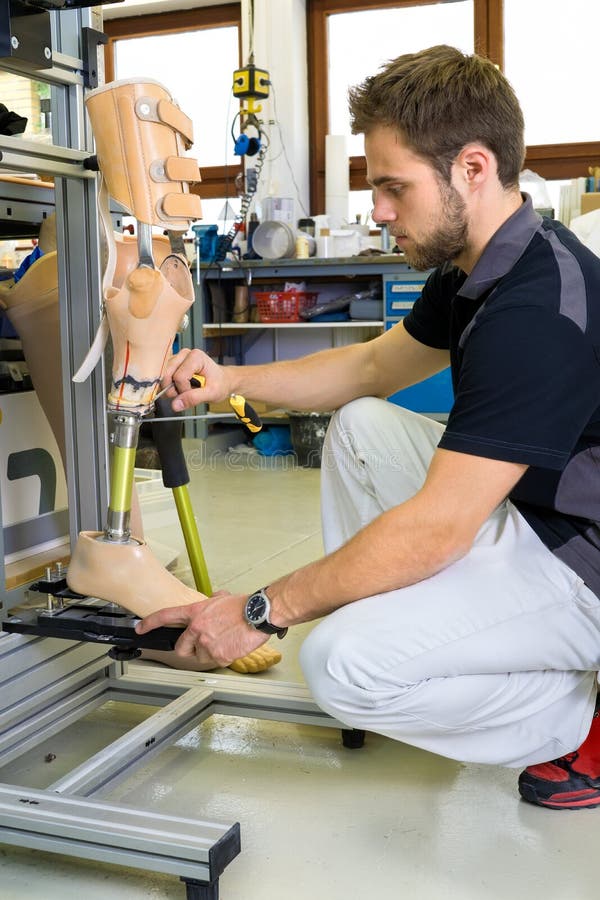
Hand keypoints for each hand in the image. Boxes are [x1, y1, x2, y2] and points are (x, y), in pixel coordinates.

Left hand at [134, 591, 268, 667]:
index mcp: (196, 612)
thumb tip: (214, 601)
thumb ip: (212, 602)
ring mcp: (207, 644)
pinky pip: (216, 662)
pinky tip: (232, 646)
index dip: (150, 623)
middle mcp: (197, 629)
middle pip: (181, 648)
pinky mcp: (219, 656)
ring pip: (200, 657)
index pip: (166, 616)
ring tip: (225, 641)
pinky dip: (223, 657)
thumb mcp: (222, 598)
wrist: (259, 614)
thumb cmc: (244, 605)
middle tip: (203, 644)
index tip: (141, 629)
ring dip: (209, 653)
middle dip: (189, 649)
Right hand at [161, 348, 232, 411]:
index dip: (184, 390)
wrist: (222, 381)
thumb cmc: (220, 383)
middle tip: (188, 393)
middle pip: (168, 376)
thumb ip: (193, 399)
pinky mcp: (173, 365)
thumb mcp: (211, 394)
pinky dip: (170, 387)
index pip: (179, 377)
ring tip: (186, 389)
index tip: (194, 393)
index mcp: (196, 357)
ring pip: (164, 377)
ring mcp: (177, 359)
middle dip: (175, 389)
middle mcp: (185, 354)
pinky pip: (164, 378)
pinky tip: (181, 387)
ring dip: (172, 389)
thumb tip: (175, 404)